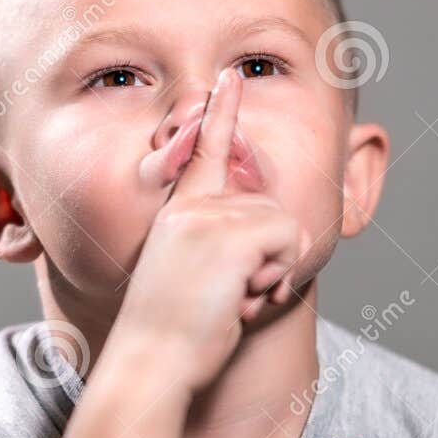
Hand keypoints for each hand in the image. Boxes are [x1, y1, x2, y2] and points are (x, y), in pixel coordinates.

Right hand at [107, 67, 308, 392]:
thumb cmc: (173, 336)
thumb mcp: (193, 279)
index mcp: (179, 214)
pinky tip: (243, 299)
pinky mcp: (229, 235)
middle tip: (233, 296)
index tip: (230, 75)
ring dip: (273, 273)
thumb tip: (282, 233)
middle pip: (273, 209)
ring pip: (285, 226)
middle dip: (272, 260)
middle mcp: (191, 207)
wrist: (150, 362)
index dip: (220, 111)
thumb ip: (223, 248)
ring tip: (233, 300)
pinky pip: (288, 241)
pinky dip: (277, 277)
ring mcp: (208, 219)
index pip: (202, 151)